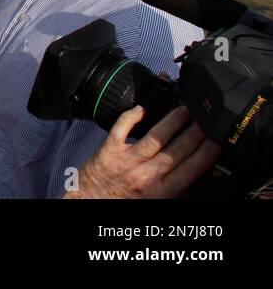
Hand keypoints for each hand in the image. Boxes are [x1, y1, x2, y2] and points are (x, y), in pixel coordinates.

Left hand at [67, 105, 221, 198]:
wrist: (92, 202)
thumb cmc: (127, 200)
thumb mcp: (158, 200)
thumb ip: (178, 189)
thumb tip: (198, 176)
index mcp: (162, 191)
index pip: (192, 169)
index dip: (207, 152)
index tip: (218, 138)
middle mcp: (147, 175)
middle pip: (178, 150)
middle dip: (196, 133)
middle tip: (207, 118)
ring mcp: (127, 161)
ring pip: (155, 138)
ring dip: (172, 121)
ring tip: (185, 109)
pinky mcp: (109, 150)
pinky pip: (121, 130)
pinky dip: (131, 117)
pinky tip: (142, 108)